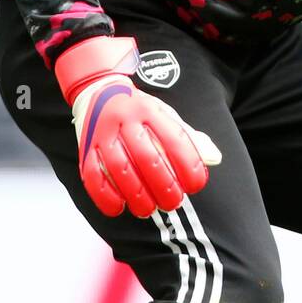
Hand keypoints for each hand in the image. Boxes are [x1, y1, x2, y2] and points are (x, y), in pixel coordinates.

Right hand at [55, 36, 221, 218]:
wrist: (99, 92)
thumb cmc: (140, 111)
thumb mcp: (166, 115)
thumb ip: (190, 137)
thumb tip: (214, 158)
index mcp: (150, 110)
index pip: (174, 139)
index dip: (189, 165)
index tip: (196, 185)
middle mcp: (125, 119)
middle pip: (147, 157)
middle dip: (164, 186)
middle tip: (174, 203)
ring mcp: (103, 134)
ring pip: (119, 169)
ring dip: (137, 195)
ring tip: (149, 210)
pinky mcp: (87, 149)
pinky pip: (92, 176)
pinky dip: (105, 197)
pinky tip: (119, 208)